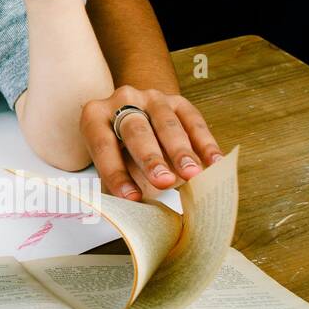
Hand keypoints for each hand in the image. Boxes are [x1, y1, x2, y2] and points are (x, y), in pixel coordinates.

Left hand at [79, 86, 226, 199]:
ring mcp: (151, 98)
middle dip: (150, 158)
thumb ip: (119, 182)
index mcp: (95, 116)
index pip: (103, 145)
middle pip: (135, 130)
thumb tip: (132, 210)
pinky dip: (205, 143)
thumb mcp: (111, 162)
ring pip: (166, 123)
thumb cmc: (121, 148)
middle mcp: (122, 100)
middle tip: (163, 182)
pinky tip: (214, 162)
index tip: (130, 198)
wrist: (138, 113)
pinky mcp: (177, 101)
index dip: (116, 173)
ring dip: (180, 151)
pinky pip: (193, 120)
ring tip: (192, 174)